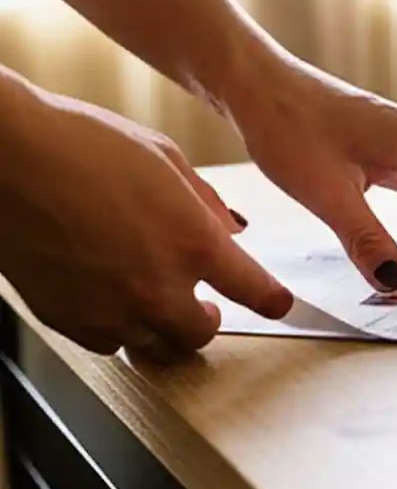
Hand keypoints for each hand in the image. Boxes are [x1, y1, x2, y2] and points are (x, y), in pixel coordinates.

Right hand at [0, 90, 292, 356]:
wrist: (2, 158)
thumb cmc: (81, 144)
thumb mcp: (164, 158)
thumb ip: (205, 203)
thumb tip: (230, 232)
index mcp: (194, 243)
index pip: (254, 291)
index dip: (272, 300)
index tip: (278, 304)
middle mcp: (157, 287)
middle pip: (202, 334)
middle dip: (207, 318)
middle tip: (204, 304)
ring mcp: (111, 310)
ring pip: (154, 344)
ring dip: (160, 325)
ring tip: (150, 297)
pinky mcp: (69, 320)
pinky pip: (108, 343)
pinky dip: (117, 328)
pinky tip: (110, 298)